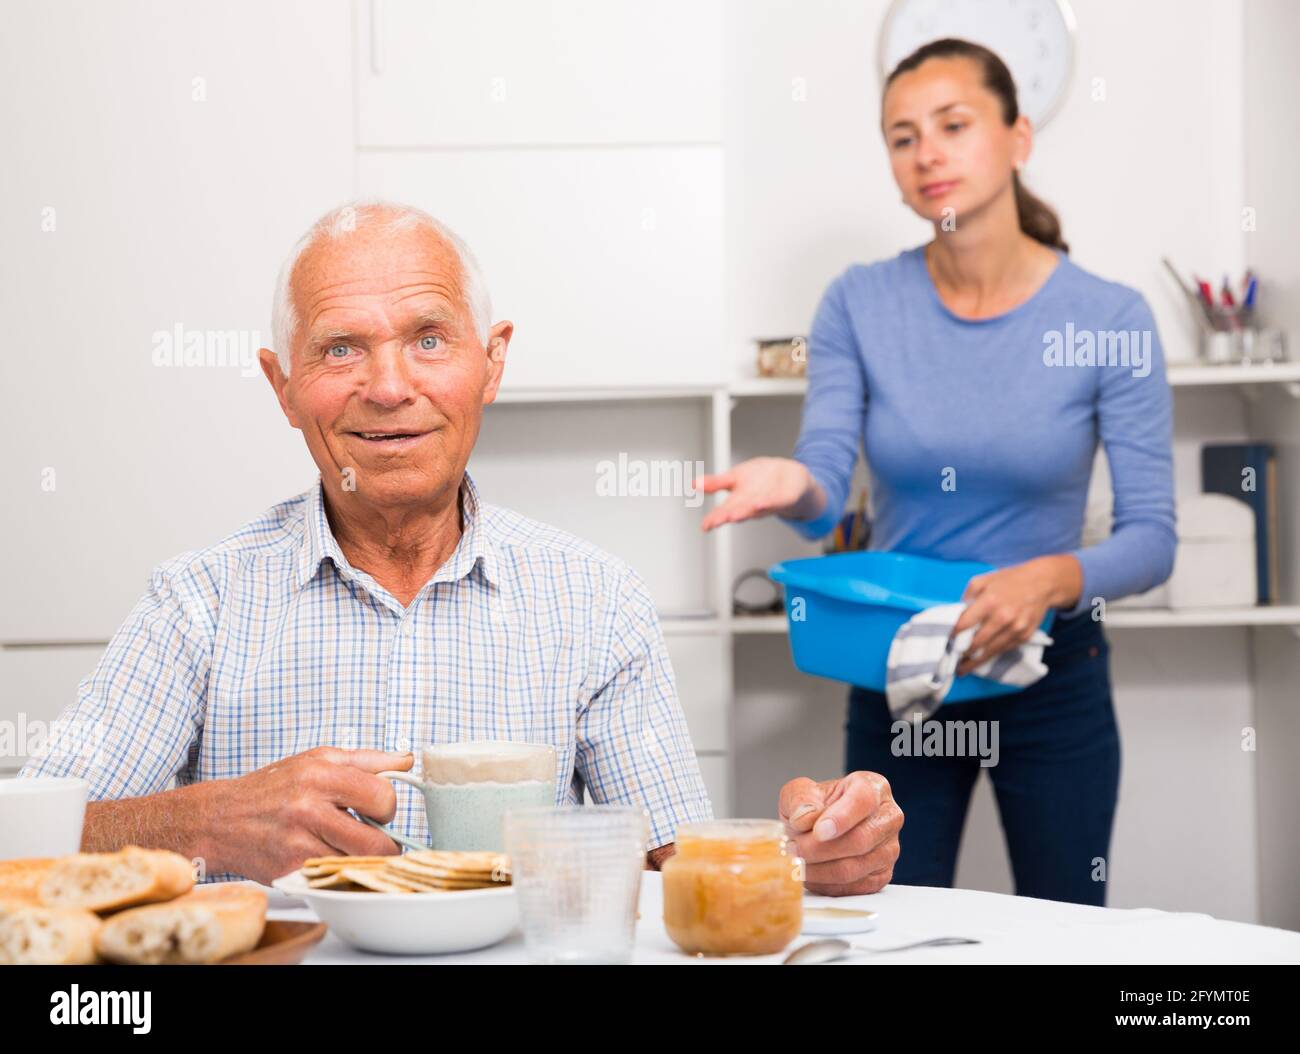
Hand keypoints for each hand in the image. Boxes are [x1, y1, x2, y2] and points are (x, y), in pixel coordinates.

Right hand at [199, 746, 413, 883]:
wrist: (220, 819)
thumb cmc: (274, 787)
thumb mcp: (318, 759)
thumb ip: (367, 760)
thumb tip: (407, 760)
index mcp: (321, 776)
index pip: (382, 796)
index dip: (387, 806)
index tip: (378, 810)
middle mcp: (308, 810)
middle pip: (376, 843)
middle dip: (385, 845)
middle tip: (376, 839)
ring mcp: (297, 845)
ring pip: (356, 866)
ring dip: (363, 862)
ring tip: (353, 848)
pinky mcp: (289, 872)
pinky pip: (332, 879)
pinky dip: (338, 873)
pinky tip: (331, 859)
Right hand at [695, 457, 822, 530]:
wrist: (791, 478)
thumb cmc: (762, 480)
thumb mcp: (734, 478)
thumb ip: (715, 483)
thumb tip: (693, 484)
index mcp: (738, 501)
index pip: (723, 511)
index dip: (713, 519)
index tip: (705, 526)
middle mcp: (752, 505)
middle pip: (738, 511)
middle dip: (729, 516)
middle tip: (719, 520)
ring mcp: (769, 503)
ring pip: (756, 509)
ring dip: (747, 512)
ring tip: (736, 515)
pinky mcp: (786, 498)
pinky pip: (777, 501)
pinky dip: (769, 503)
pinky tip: (761, 503)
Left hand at [779, 771, 902, 894]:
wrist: (820, 827)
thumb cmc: (815, 805)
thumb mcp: (799, 792)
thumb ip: (800, 800)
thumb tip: (804, 819)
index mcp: (874, 787)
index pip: (864, 800)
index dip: (841, 818)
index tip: (818, 831)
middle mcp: (889, 817)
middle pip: (860, 840)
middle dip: (820, 849)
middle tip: (794, 848)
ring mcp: (889, 849)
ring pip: (854, 868)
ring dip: (818, 869)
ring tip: (796, 861)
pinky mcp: (882, 876)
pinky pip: (852, 887)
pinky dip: (825, 884)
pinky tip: (810, 873)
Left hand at [953, 555, 1081, 675]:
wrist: (1042, 583)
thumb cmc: (1009, 580)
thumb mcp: (983, 580)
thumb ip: (967, 597)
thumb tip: (957, 616)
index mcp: (989, 601)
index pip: (964, 624)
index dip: (953, 634)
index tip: (945, 641)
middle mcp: (1003, 617)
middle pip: (976, 642)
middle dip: (962, 653)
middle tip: (951, 661)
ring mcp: (1015, 628)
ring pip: (990, 651)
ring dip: (974, 661)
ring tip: (962, 669)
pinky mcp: (1024, 636)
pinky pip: (1003, 649)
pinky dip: (991, 655)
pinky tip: (980, 660)